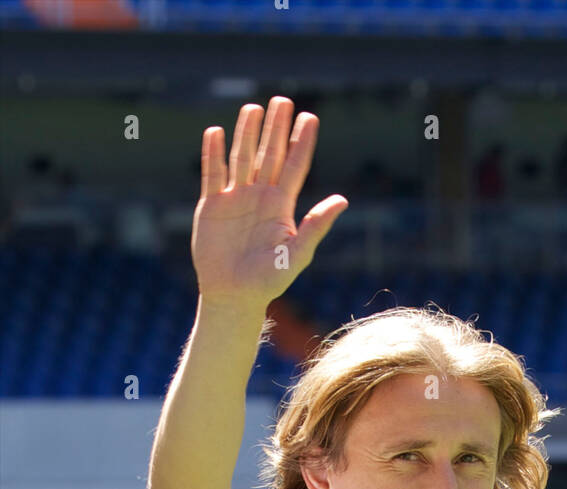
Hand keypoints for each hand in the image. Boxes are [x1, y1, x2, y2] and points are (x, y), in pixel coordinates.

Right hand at [192, 96, 347, 309]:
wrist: (233, 297)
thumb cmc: (268, 282)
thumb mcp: (296, 254)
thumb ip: (316, 226)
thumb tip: (343, 199)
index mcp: (281, 206)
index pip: (293, 166)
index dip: (301, 142)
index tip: (309, 117)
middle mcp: (259, 197)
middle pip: (268, 155)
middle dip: (275, 128)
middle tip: (282, 100)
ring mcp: (235, 199)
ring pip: (241, 158)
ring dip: (246, 133)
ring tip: (252, 108)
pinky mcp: (211, 205)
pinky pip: (212, 174)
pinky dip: (212, 153)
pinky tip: (215, 132)